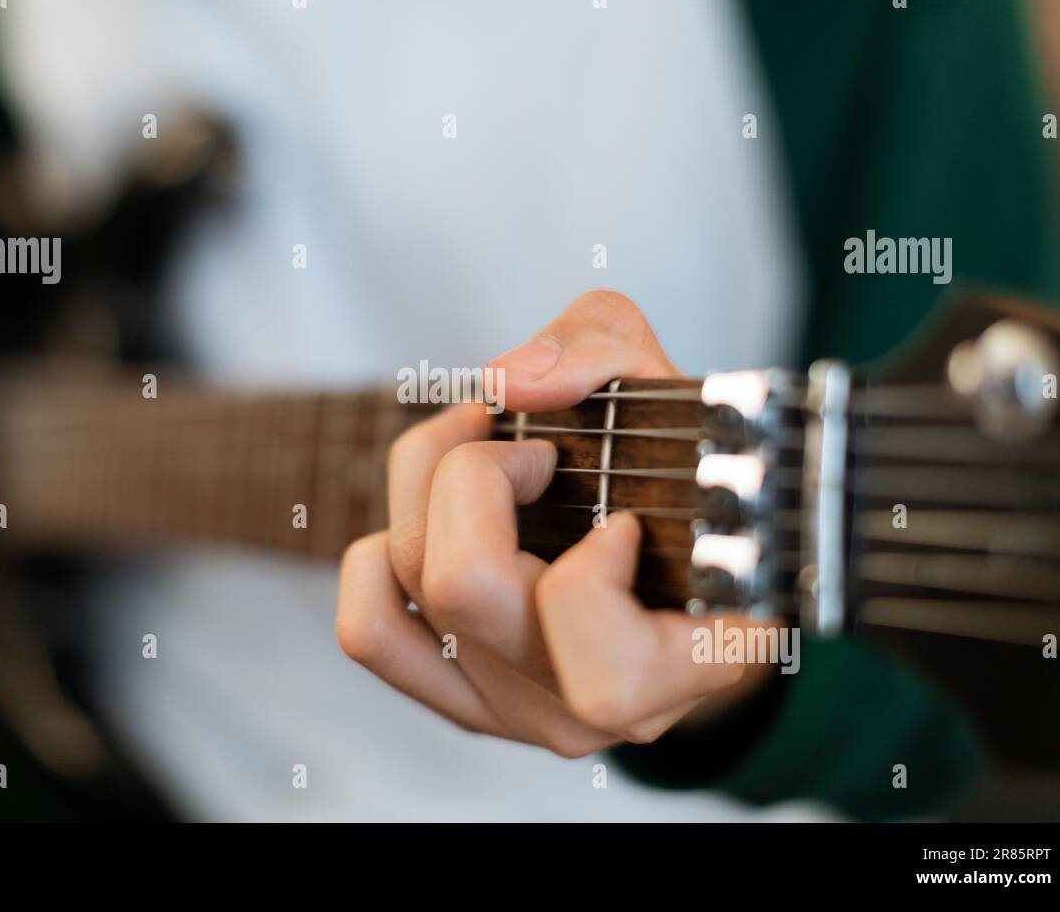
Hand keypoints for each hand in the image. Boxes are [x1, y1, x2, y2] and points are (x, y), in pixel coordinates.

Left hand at [338, 290, 766, 756]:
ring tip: (479, 452)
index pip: (610, 674)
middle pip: (469, 589)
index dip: (593, 579)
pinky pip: (372, 631)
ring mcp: (524, 712)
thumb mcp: (671, 384)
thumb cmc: (682, 476)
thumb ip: (605, 347)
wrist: (685, 554)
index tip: (623, 522)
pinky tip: (434, 520)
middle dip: (478, 476)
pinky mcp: (467, 701)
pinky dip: (378, 559)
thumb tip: (513, 380)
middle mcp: (598, 709)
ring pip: (417, 591)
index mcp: (687, 663)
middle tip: (531, 452)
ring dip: (428, 489)